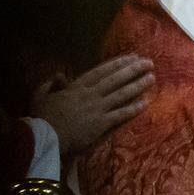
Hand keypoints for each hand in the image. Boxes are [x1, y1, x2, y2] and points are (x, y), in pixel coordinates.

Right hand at [31, 55, 155, 156]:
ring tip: (152, 78)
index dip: (118, 63)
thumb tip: (58, 75)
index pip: (101, 71)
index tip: (131, 56)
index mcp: (76, 87)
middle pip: (116, 79)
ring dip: (138, 85)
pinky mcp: (101, 123)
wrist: (45, 137)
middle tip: (149, 62)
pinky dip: (133, 108)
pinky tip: (145, 103)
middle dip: (133, 70)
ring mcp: (97, 109)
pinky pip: (121, 114)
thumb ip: (50, 85)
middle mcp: (90, 95)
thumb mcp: (41, 97)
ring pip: (122, 94)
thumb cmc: (42, 118)